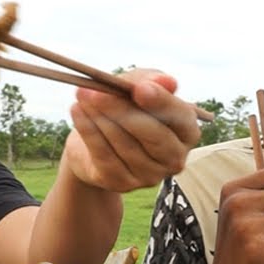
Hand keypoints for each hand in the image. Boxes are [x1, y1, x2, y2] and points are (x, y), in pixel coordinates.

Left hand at [60, 69, 201, 192]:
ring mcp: (150, 175)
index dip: (161, 102)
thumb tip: (168, 81)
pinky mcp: (123, 184)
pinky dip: (88, 130)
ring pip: (125, 145)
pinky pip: (104, 156)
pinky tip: (77, 111)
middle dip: (123, 110)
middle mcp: (174, 158)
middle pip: (153, 136)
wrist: (95, 141)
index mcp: (186, 132)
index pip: (181, 118)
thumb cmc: (126, 108)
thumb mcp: (137, 85)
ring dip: (101, 117)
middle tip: (98, 92)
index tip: (140, 88)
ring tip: (83, 95)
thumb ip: (150, 80)